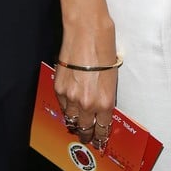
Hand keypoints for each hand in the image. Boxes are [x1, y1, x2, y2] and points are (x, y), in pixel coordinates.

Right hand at [54, 24, 117, 151]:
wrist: (86, 29)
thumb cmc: (104, 47)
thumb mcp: (112, 76)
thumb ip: (105, 95)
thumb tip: (101, 107)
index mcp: (105, 101)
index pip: (102, 128)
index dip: (101, 137)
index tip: (100, 141)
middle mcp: (87, 103)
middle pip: (85, 129)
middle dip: (87, 134)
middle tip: (88, 136)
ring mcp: (70, 96)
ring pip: (70, 120)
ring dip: (74, 123)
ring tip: (77, 124)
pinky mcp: (58, 87)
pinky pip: (62, 105)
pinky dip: (65, 108)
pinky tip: (69, 106)